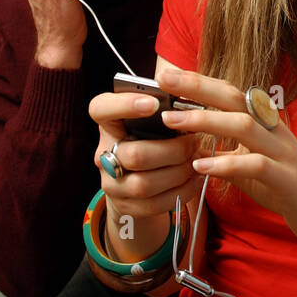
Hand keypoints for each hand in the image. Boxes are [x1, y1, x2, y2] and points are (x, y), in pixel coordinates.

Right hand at [89, 91, 207, 261]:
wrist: (143, 177)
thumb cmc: (156, 136)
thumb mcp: (155, 118)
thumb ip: (166, 106)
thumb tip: (188, 91)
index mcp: (109, 123)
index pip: (101, 109)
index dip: (125, 105)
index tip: (154, 103)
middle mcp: (104, 153)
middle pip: (133, 154)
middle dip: (172, 149)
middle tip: (193, 141)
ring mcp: (111, 183)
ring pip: (144, 184)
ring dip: (178, 172)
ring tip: (196, 160)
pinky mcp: (125, 206)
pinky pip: (155, 204)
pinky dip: (182, 191)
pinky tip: (195, 177)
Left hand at [154, 67, 296, 246]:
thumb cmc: (285, 185)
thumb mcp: (251, 163)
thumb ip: (226, 151)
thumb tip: (190, 144)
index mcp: (266, 123)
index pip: (230, 93)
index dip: (200, 81)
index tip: (167, 74)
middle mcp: (275, 130)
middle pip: (236, 98)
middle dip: (199, 87)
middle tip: (164, 81)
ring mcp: (284, 153)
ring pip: (245, 125)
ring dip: (207, 121)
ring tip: (173, 122)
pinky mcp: (288, 179)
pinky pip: (256, 165)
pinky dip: (226, 164)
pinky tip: (200, 167)